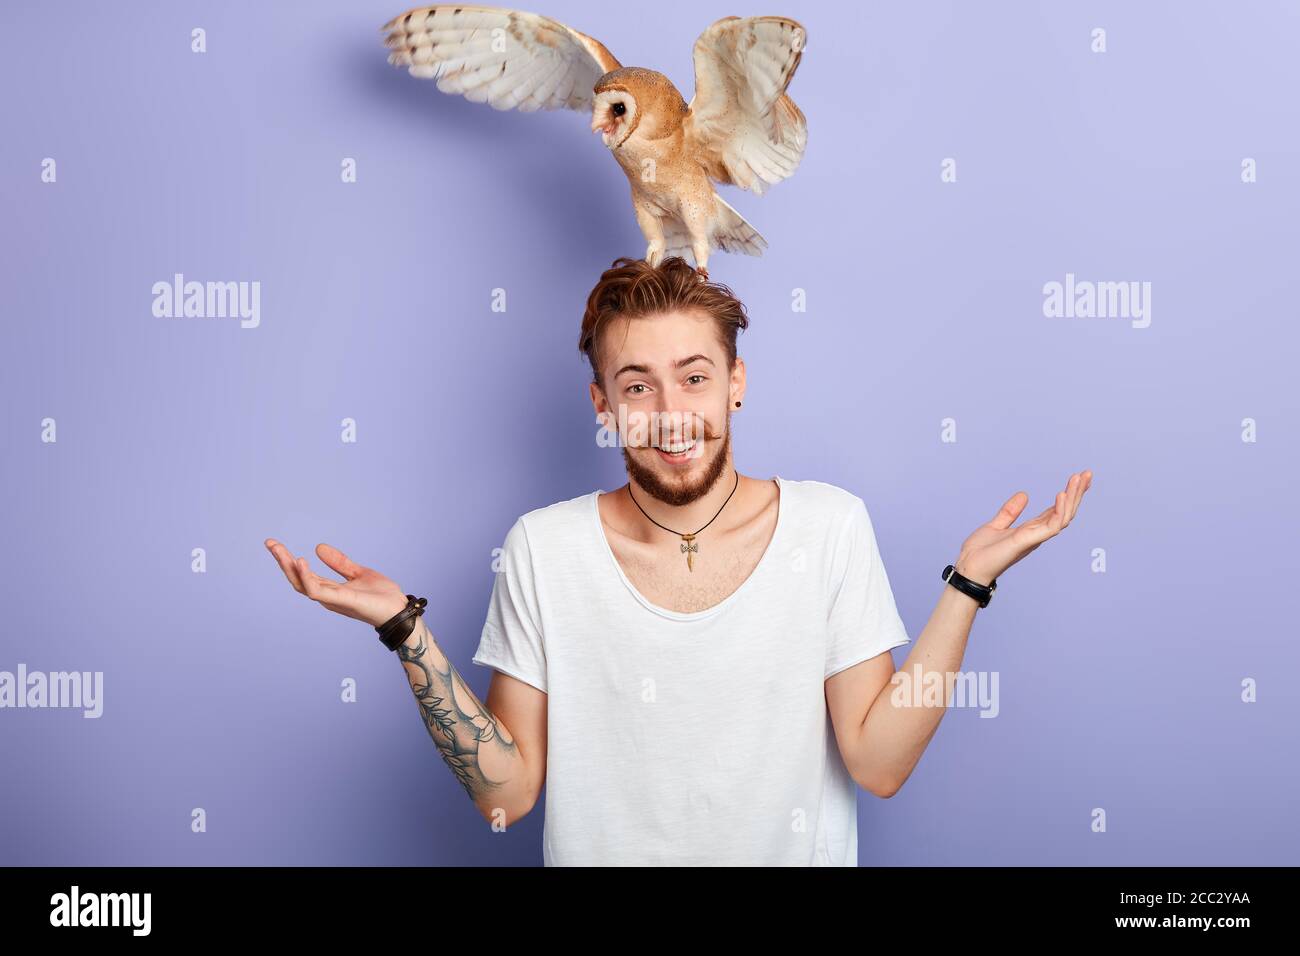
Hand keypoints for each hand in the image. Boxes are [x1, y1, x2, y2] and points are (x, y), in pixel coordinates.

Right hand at [264, 538, 410, 628]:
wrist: (400, 610)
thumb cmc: (382, 596)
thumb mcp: (358, 572)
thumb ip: (339, 562)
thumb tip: (318, 547)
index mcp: (330, 589)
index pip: (303, 574)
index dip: (288, 560)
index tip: (275, 544)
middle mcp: (327, 596)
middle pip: (297, 579)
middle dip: (282, 561)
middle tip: (270, 543)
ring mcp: (332, 600)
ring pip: (302, 584)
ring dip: (289, 567)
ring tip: (279, 550)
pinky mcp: (341, 601)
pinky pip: (317, 591)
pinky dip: (306, 577)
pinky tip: (300, 561)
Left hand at [952, 470, 1092, 585]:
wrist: (969, 568)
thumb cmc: (980, 553)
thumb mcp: (996, 525)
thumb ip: (1010, 511)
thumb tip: (1024, 494)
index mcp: (1031, 530)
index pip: (1056, 510)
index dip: (1069, 495)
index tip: (1079, 478)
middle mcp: (1037, 534)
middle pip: (1064, 512)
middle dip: (1077, 493)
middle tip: (1087, 473)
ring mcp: (1034, 538)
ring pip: (1063, 517)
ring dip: (1073, 498)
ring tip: (1078, 479)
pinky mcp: (1027, 541)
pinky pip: (1051, 526)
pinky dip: (1059, 510)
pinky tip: (1062, 494)